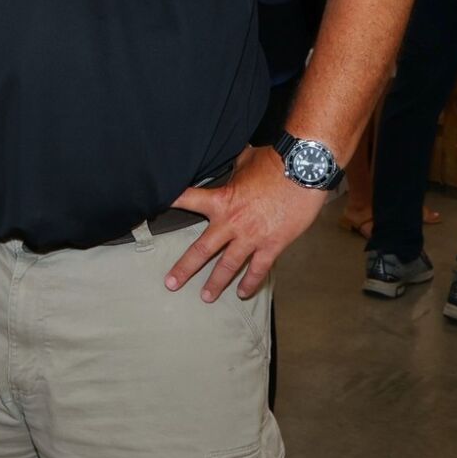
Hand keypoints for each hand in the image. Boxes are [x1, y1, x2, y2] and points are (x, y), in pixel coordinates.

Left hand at [163, 146, 326, 302]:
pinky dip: (251, 282)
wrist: (303, 170)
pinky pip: (258, 269)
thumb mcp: (245, 161)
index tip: (153, 209)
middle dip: (185, 268)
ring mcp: (251, 237)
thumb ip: (233, 172)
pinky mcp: (272, 245)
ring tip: (206, 297)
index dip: (170, 203)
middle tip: (171, 283)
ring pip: (228, 265)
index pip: (188, 200)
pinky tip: (244, 292)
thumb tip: (233, 168)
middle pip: (202, 249)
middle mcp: (231, 222)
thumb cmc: (274, 161)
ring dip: (215, 283)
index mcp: (221, 200)